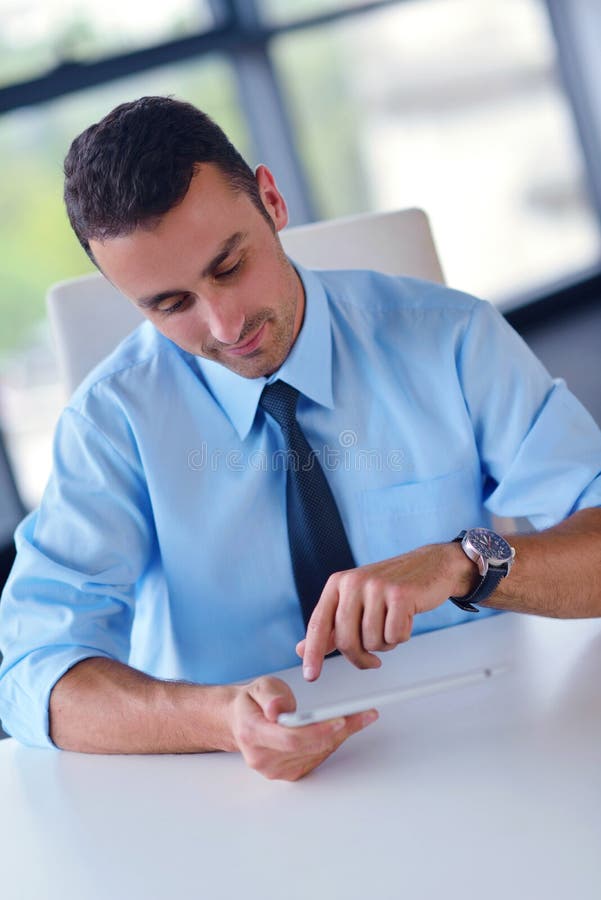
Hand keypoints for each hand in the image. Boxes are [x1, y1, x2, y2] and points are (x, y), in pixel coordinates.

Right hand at [228, 676, 377, 780]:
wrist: (240, 721)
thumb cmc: (253, 703)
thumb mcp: (260, 687)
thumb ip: (270, 696)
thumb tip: (277, 709)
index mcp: (252, 733)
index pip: (290, 738)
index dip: (317, 731)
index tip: (340, 719)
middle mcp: (262, 757)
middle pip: (308, 747)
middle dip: (339, 730)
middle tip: (364, 714)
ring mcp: (274, 770)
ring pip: (316, 753)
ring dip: (341, 736)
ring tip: (361, 716)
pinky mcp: (287, 773)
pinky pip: (316, 759)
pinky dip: (332, 742)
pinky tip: (344, 729)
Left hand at [297, 542, 476, 680]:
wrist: (430, 565)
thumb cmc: (390, 587)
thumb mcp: (355, 602)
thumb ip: (330, 627)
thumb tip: (301, 649)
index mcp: (338, 583)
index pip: (319, 623)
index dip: (313, 652)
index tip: (310, 676)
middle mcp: (353, 582)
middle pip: (347, 640)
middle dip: (360, 658)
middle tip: (372, 662)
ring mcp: (377, 586)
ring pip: (372, 641)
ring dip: (385, 644)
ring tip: (391, 626)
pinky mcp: (400, 594)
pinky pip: (395, 636)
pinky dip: (402, 636)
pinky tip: (406, 619)